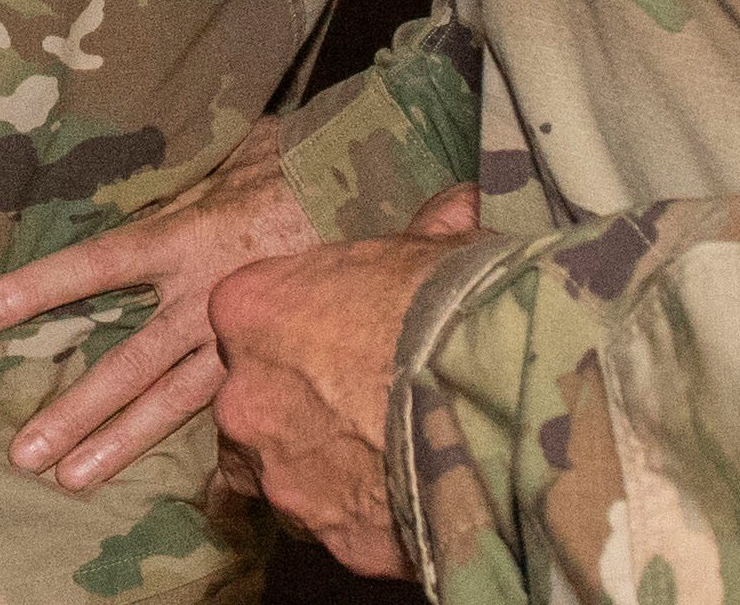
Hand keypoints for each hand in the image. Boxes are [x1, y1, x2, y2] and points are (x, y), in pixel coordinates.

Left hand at [0, 114, 317, 490]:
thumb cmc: (289, 162)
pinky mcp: (272, 360)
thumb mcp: (221, 162)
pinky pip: (232, 409)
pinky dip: (216, 452)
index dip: (38, 288)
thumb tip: (129, 186)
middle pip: (126, 363)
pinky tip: (194, 495)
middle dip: (73, 411)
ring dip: (117, 443)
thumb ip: (173, 189)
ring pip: (170, 401)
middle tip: (22, 455)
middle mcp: (203, 297)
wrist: (372, 186)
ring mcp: (238, 338)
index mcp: (184, 237)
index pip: (96, 266)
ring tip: (69, 481)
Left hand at [209, 184, 482, 576]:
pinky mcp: (330, 536)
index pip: (244, 319)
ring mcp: (283, 475)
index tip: (332, 335)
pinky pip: (338, 525)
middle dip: (296, 406)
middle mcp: (245, 397)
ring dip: (323, 466)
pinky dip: (366, 516)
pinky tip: (411, 498)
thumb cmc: (451, 303)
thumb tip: (457, 204)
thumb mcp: (432, 247)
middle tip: (359, 403)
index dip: (291, 330)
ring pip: (285, 475)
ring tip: (388, 457)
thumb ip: (423, 232)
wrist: (495, 395)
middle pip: (252, 404)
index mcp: (251, 310)